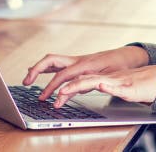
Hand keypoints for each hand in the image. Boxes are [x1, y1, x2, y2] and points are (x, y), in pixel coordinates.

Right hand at [23, 46, 149, 100]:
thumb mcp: (109, 76)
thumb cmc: (120, 65)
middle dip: (36, 70)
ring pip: (53, 61)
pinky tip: (44, 74)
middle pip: (51, 60)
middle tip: (26, 81)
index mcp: (84, 63)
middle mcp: (78, 60)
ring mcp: (77, 60)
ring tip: (28, 79)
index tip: (45, 99)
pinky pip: (60, 65)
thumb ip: (92, 82)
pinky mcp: (79, 63)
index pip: (61, 75)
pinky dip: (49, 70)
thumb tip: (77, 87)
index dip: (52, 87)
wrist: (128, 56)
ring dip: (40, 69)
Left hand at [53, 64, 155, 107]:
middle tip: (53, 99)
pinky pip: (116, 87)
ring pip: (94, 82)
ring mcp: (117, 82)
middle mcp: (107, 78)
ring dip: (78, 86)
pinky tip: (102, 85)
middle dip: (65, 89)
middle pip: (82, 80)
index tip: (52, 95)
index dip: (65, 87)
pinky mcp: (128, 88)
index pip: (80, 80)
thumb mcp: (117, 87)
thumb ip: (105, 86)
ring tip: (65, 92)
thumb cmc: (139, 85)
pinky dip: (107, 86)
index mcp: (103, 79)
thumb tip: (93, 87)